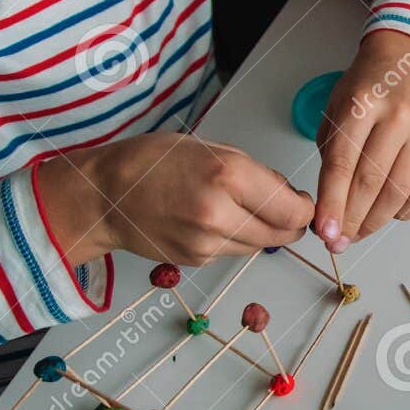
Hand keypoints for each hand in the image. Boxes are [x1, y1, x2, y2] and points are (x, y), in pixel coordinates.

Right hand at [40, 133, 312, 267]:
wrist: (103, 195)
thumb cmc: (152, 161)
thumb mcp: (211, 148)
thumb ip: (254, 173)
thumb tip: (289, 195)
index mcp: (229, 176)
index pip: (293, 209)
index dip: (305, 208)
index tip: (303, 201)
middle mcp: (220, 214)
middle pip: (282, 234)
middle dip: (290, 223)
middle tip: (282, 207)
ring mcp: (207, 243)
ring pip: (260, 246)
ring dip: (263, 231)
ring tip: (239, 208)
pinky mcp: (196, 261)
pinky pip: (233, 252)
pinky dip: (235, 239)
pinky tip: (213, 220)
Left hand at [312, 29, 409, 251]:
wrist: (405, 63)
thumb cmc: (364, 89)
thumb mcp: (336, 110)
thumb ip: (332, 156)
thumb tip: (330, 210)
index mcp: (361, 104)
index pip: (344, 162)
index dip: (333, 202)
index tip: (324, 232)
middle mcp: (396, 118)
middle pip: (372, 182)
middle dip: (351, 219)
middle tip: (336, 242)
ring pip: (399, 192)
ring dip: (375, 222)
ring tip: (356, 234)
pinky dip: (404, 212)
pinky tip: (386, 214)